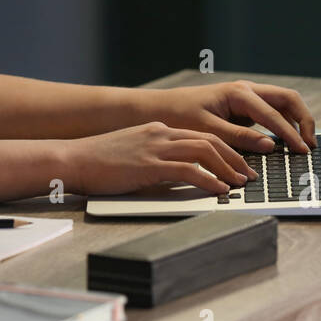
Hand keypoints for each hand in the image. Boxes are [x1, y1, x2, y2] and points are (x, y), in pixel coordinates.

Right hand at [67, 121, 259, 195]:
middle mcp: (160, 133)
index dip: (224, 149)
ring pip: (204, 151)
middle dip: (234, 157)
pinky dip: (209, 180)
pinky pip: (189, 171)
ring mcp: (155, 147)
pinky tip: (219, 190)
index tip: (238, 163)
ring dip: (227, 168)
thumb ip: (154, 159)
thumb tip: (177, 175)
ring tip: (239, 183)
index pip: (200, 135)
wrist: (72, 159)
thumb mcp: (131, 153)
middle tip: (248, 174)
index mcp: (157, 129)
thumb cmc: (96, 162)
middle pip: (209, 139)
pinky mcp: (149, 165)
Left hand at [139, 79, 316, 153]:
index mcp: (239, 93)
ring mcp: (247, 97)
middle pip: (288, 99)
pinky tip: (287, 142)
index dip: (290, 133)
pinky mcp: (244, 107)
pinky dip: (283, 124)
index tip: (303, 150)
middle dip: (303, 119)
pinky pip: (271, 112)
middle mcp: (247, 90)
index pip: (273, 113)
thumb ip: (239, 138)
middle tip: (311, 144)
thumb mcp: (208, 130)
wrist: (161, 108)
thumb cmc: (180, 116)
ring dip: (296, 121)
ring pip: (282, 104)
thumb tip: (271, 146)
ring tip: (304, 144)